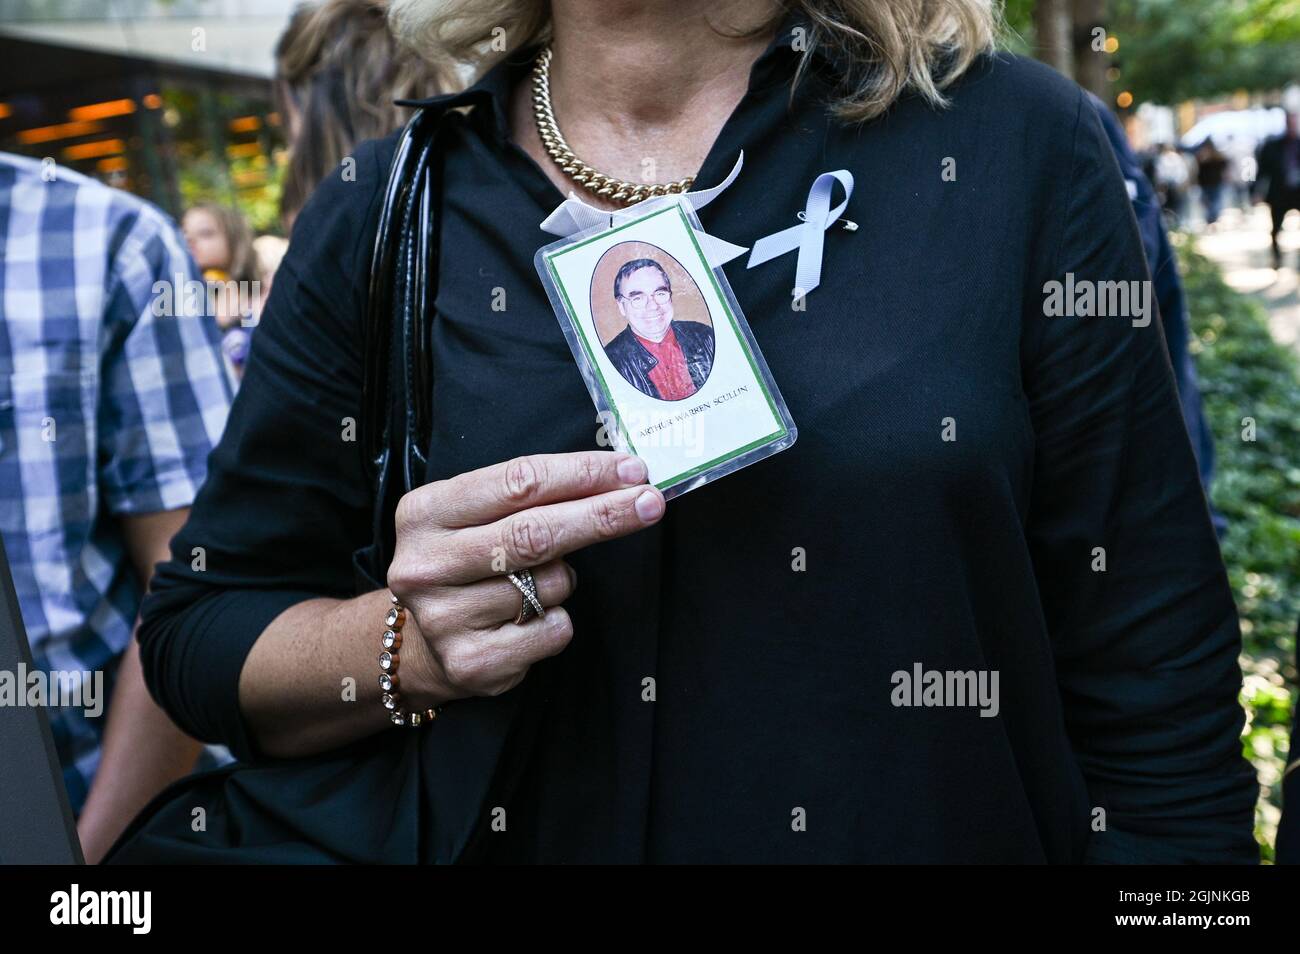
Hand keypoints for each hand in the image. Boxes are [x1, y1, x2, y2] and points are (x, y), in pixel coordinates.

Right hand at [387, 451, 663, 704]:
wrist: (422, 644)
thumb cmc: (468, 563)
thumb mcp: (479, 516)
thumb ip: (532, 496)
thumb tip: (622, 479)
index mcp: (426, 511)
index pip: (518, 482)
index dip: (583, 474)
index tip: (632, 471)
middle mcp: (426, 564)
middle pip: (535, 533)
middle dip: (602, 515)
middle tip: (650, 503)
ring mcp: (444, 618)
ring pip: (549, 584)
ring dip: (565, 579)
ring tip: (536, 582)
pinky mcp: (470, 662)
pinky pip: (551, 630)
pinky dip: (557, 621)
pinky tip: (529, 620)